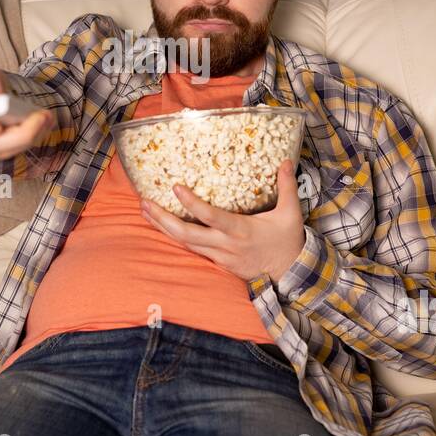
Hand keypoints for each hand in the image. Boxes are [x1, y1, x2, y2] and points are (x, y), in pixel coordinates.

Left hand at [138, 158, 305, 284]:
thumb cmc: (288, 241)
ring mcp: (219, 256)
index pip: (211, 216)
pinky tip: (160, 225)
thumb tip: (286, 161)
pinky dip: (173, 237)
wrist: (289, 274)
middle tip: (144, 202)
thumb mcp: (291, 213)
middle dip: (162, 219)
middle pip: (186, 234)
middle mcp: (225, 244)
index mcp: (241, 230)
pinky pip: (190, 249)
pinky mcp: (217, 262)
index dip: (192, 203)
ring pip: (184, 243)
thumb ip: (287, 186)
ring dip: (162, 227)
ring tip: (144, 210)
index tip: (175, 187)